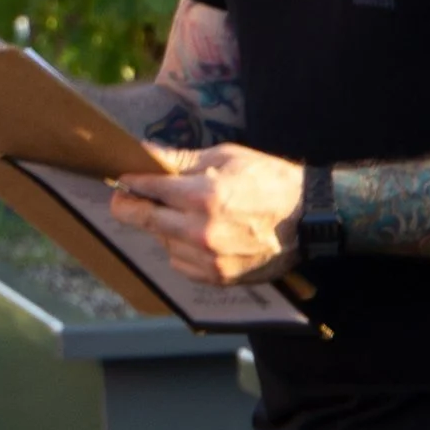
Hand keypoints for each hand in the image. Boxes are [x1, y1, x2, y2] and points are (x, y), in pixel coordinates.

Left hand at [112, 144, 305, 285]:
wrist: (308, 218)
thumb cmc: (268, 180)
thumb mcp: (225, 157)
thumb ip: (181, 159)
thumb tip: (144, 151)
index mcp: (202, 195)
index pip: (146, 189)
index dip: (129, 182)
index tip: (121, 180)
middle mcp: (201, 231)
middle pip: (143, 220)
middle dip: (131, 206)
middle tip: (128, 197)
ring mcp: (208, 258)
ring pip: (161, 242)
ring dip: (161, 228)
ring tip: (182, 214)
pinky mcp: (217, 277)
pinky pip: (180, 263)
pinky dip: (180, 249)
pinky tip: (197, 235)